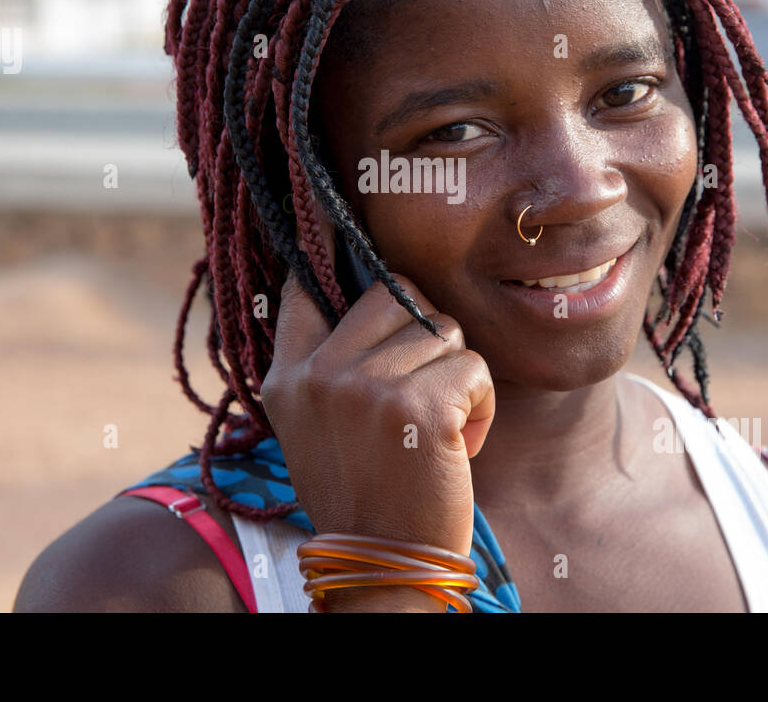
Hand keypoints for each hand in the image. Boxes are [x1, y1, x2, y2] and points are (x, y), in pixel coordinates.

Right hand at [257, 206, 495, 602]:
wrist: (383, 568)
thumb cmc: (367, 494)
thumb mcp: (320, 426)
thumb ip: (329, 360)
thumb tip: (360, 286)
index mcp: (288, 374)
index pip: (305, 283)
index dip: (326, 243)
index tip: (327, 199)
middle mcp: (317, 373)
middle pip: (396, 295)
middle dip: (425, 338)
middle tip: (419, 401)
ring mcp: (362, 387)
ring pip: (442, 331)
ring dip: (456, 379)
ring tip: (434, 433)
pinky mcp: (414, 405)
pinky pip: (471, 367)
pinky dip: (479, 407)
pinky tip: (455, 447)